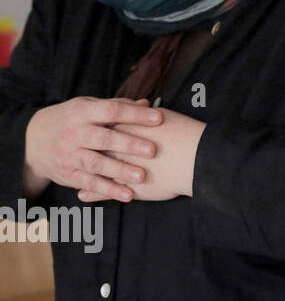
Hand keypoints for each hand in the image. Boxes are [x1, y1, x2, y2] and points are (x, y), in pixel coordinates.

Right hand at [23, 97, 159, 202]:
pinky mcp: (67, 174)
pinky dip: (108, 190)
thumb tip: (147, 104)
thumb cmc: (72, 120)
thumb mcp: (88, 107)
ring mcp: (69, 155)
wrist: (32, 140)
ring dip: (119, 170)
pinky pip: (89, 183)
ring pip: (96, 164)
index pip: (111, 110)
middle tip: (152, 150)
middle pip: (103, 139)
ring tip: (141, 176)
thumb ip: (117, 106)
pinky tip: (127, 195)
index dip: (135, 115)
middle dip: (128, 144)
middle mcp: (74, 134)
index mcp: (82, 112)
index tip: (159, 118)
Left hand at [78, 108, 205, 202]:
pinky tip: (83, 195)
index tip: (85, 128)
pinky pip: (103, 192)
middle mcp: (116, 148)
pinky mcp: (126, 188)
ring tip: (73, 175)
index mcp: (124, 129)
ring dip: (81, 174)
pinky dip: (93, 194)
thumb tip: (140, 105)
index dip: (92, 128)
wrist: (195, 158)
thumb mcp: (162, 117)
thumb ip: (145, 112)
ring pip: (92, 172)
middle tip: (72, 149)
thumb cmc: (182, 135)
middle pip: (91, 148)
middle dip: (80, 150)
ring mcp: (119, 169)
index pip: (100, 126)